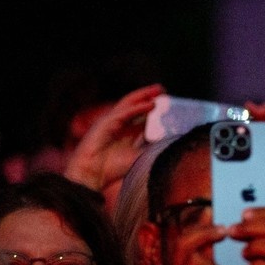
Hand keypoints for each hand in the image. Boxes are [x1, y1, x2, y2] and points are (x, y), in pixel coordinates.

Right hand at [64, 83, 164, 210]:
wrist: (93, 174)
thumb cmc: (113, 168)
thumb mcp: (139, 157)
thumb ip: (152, 149)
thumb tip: (171, 145)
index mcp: (127, 133)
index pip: (143, 116)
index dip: (155, 109)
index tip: (170, 104)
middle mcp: (119, 124)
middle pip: (136, 106)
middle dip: (149, 97)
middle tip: (164, 91)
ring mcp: (111, 122)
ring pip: (129, 104)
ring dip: (144, 96)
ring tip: (159, 90)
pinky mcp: (105, 123)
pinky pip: (124, 112)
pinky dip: (138, 108)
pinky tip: (150, 104)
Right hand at [161, 221, 238, 264]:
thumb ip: (216, 259)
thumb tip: (229, 233)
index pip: (180, 240)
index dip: (195, 225)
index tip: (212, 212)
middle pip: (181, 244)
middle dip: (203, 231)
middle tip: (225, 228)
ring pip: (193, 259)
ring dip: (214, 249)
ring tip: (233, 246)